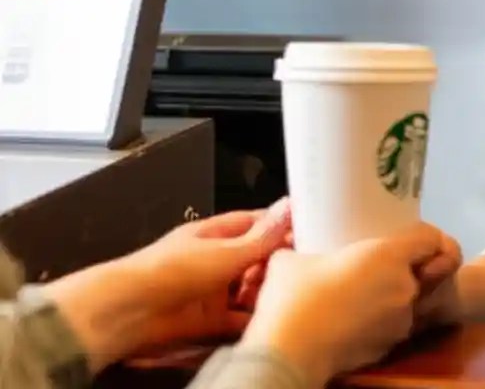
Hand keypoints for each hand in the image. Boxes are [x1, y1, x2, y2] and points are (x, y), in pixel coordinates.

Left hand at [44, 200, 291, 372]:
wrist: (128, 313)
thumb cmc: (168, 271)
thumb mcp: (224, 251)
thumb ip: (261, 236)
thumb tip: (289, 207)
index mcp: (215, 233)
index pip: (257, 224)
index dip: (283, 228)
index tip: (312, 233)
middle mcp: (215, 259)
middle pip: (257, 260)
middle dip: (279, 266)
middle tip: (305, 272)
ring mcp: (212, 290)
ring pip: (251, 290)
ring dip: (268, 295)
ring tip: (292, 297)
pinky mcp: (208, 319)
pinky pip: (240, 318)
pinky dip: (255, 321)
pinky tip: (274, 321)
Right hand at [241, 222, 460, 384]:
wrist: (289, 355)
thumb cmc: (293, 298)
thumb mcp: (290, 260)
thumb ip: (303, 248)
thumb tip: (292, 248)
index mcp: (389, 256)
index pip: (430, 240)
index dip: (425, 238)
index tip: (408, 240)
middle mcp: (405, 287)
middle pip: (419, 272)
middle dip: (401, 270)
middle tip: (370, 269)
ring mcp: (401, 321)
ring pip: (406, 302)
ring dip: (388, 298)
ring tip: (356, 299)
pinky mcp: (390, 347)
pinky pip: (391, 326)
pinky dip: (378, 323)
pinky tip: (350, 323)